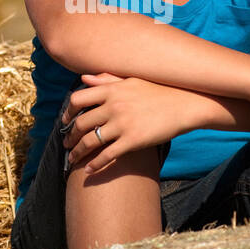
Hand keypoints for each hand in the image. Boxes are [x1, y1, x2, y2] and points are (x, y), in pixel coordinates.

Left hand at [62, 73, 189, 173]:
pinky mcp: (132, 141)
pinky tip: (88, 171)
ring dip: (77, 152)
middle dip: (70, 136)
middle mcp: (113, 106)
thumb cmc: (159, 91)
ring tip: (72, 159)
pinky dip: (94, 165)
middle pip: (80, 123)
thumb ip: (106, 79)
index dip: (67, 112)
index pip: (77, 99)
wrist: (184, 105)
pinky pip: (107, 155)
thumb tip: (84, 78)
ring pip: (89, 141)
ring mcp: (122, 124)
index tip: (65, 121)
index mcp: (111, 90)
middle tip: (66, 143)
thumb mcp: (131, 80)